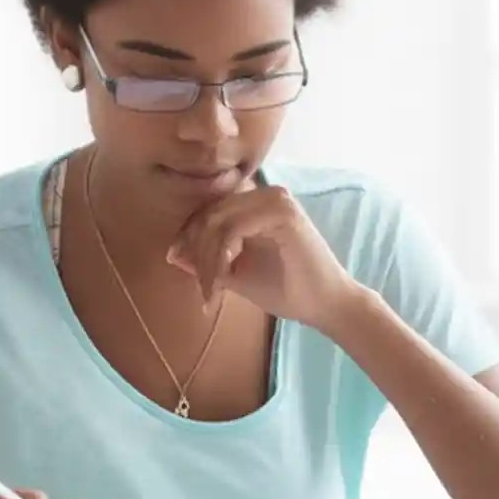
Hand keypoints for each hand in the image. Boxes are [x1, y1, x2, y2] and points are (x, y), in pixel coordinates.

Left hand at [166, 185, 365, 329]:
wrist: (326, 306)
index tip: (178, 263)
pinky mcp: (283, 214)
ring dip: (207, 259)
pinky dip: (220, 258)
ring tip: (211, 291)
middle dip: (195, 252)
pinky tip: (221, 283)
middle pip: (210, 213)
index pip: (210, 209)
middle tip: (200, 288)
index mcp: (257, 201)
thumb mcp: (238, 273)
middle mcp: (267, 192)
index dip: (189, 236)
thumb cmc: (287, 289)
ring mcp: (277, 200)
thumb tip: (173, 255)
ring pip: (218, 221)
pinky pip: (233, 230)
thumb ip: (209, 261)